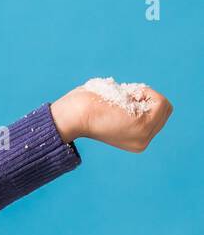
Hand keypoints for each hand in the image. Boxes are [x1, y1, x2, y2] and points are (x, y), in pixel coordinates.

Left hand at [49, 84, 171, 152]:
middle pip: (163, 111)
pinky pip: (160, 102)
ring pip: (163, 105)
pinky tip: (124, 98)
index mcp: (135, 140)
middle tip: (121, 99)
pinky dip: (144, 92)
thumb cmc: (83, 106)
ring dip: (143, 94)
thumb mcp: (111, 110)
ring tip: (121, 99)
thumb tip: (132, 97)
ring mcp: (144, 135)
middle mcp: (142, 142)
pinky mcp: (143, 125)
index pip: (156, 116)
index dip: (142, 101)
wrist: (71, 115)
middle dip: (145, 97)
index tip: (120, 101)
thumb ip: (126, 109)